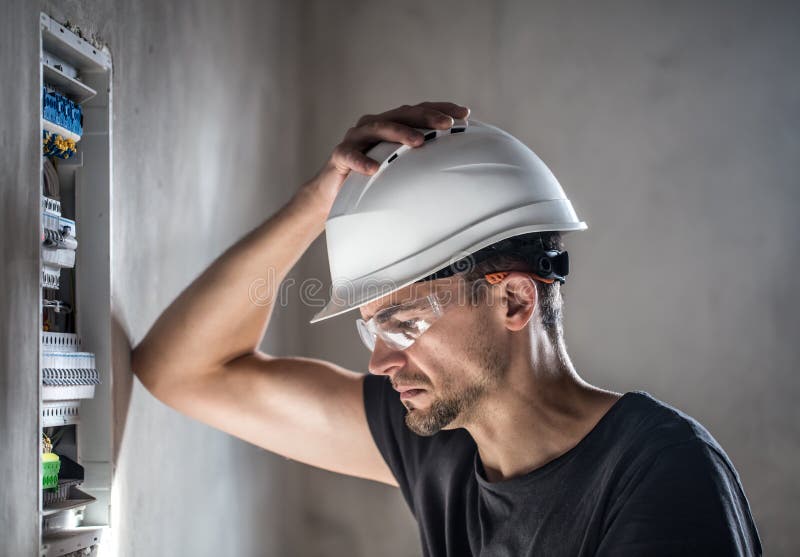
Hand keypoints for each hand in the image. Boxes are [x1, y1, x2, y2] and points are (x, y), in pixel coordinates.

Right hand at [299, 101, 469, 213]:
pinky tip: (374, 170)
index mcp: (390, 124)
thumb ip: (420, 160)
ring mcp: (355, 138)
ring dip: (401, 133)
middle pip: (402, 114)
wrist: (333, 194)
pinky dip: (362, 161)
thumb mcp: (399, 167)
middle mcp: (373, 125)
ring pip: (379, 128)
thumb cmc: (372, 179)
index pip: (418, 111)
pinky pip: (351, 155)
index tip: (465, 113)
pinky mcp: (340, 155)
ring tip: (420, 142)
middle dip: (427, 117)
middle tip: (448, 124)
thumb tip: (456, 164)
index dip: (441, 108)